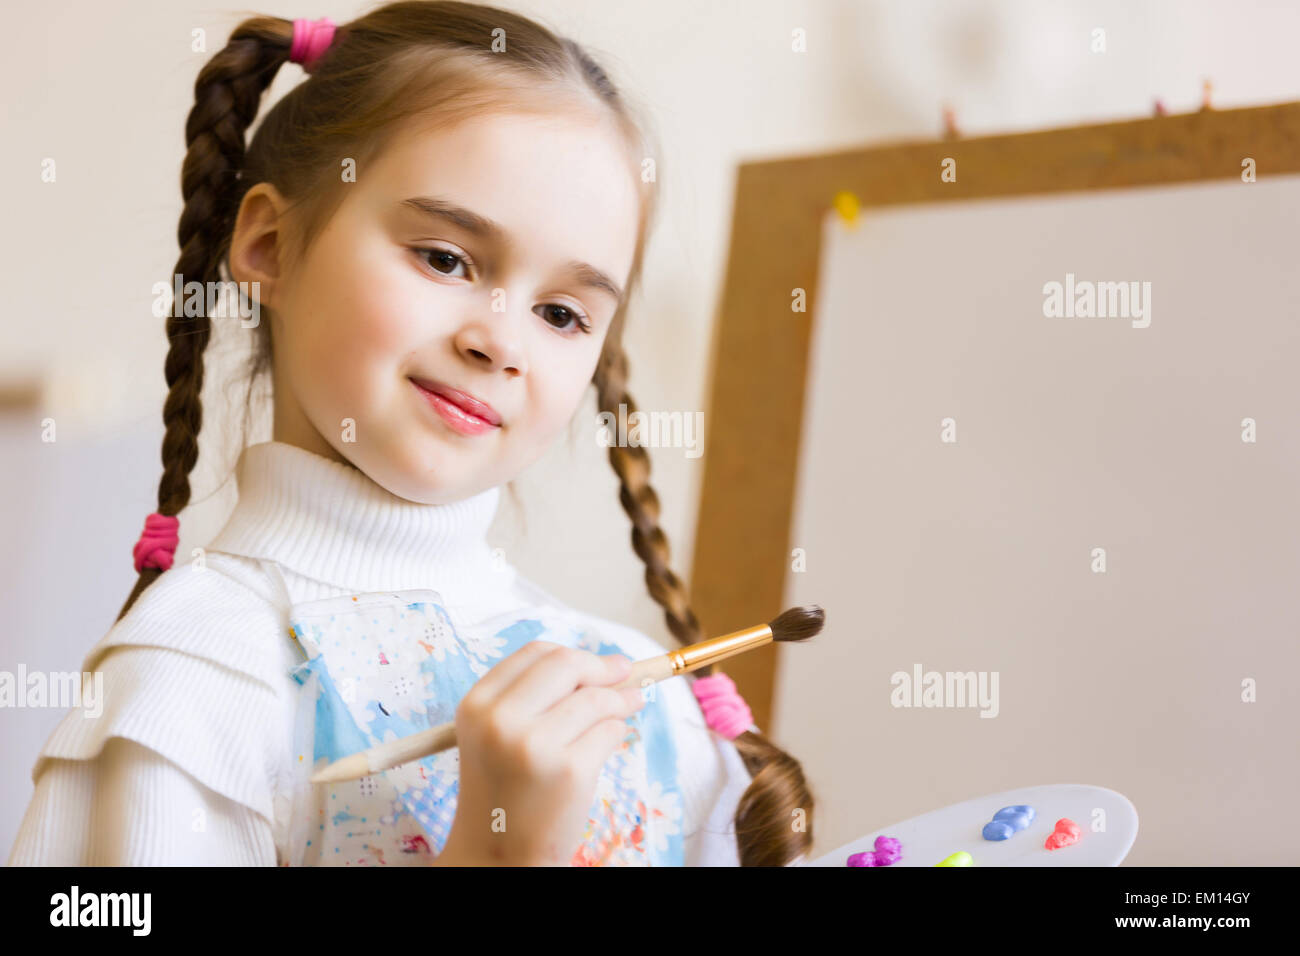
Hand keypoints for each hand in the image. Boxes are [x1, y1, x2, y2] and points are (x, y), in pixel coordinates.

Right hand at [436, 642, 643, 865]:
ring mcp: (534, 745)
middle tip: (628, 676)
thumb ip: (535, 698)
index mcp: (477, 705)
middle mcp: (500, 720)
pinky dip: (617, 734)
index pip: (536, 653)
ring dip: (621, 702)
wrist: (496, 856)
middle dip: (605, 668)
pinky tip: (608, 747)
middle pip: (567, 664)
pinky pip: (610, 732)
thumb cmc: (505, 794)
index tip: (603, 664)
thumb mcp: (497, 737)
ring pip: (596, 698)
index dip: (576, 655)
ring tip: (628, 710)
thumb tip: (609, 665)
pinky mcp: (569, 771)